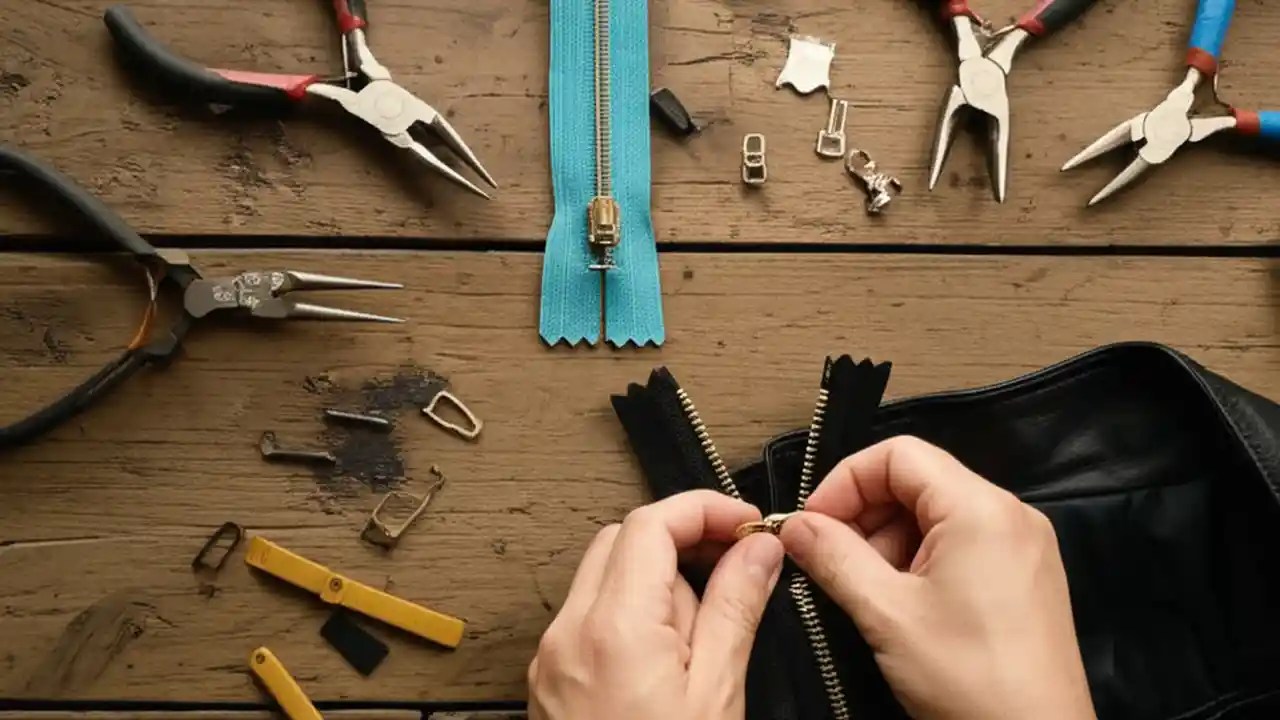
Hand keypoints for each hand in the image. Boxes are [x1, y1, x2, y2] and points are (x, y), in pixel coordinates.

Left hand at [529, 490, 784, 719]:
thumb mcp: (718, 694)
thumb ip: (736, 608)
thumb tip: (757, 550)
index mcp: (612, 629)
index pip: (651, 524)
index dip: (702, 510)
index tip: (743, 524)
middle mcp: (569, 634)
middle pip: (622, 542)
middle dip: (681, 547)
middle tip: (733, 574)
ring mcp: (552, 659)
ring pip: (605, 579)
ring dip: (658, 588)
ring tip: (700, 646)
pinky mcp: (550, 682)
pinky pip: (591, 621)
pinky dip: (632, 620)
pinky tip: (669, 667)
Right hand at [780, 436, 1095, 719]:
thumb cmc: (968, 678)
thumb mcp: (886, 614)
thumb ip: (834, 557)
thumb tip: (793, 524)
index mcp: (980, 508)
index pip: (899, 454)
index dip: (846, 481)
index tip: (812, 524)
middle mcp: (1009, 514)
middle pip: (918, 481)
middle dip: (864, 514)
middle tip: (829, 562)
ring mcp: (1023, 546)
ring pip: (936, 515)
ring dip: (888, 541)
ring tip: (864, 592)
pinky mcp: (1026, 577)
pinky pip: (961, 544)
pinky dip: (920, 561)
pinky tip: (900, 603)